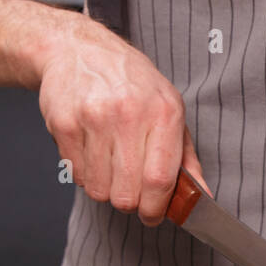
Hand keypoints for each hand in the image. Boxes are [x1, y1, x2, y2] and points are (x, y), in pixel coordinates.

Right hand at [37, 15, 206, 224]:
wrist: (79, 50)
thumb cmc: (129, 83)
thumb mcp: (168, 109)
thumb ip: (185, 158)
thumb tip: (201, 197)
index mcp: (163, 112)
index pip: (159, 180)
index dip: (156, 209)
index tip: (153, 215)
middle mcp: (128, 114)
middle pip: (127, 194)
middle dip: (130, 202)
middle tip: (129, 187)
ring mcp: (93, 118)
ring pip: (99, 190)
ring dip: (105, 188)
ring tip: (109, 163)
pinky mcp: (64, 124)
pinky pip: (76, 175)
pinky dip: (84, 173)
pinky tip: (90, 149)